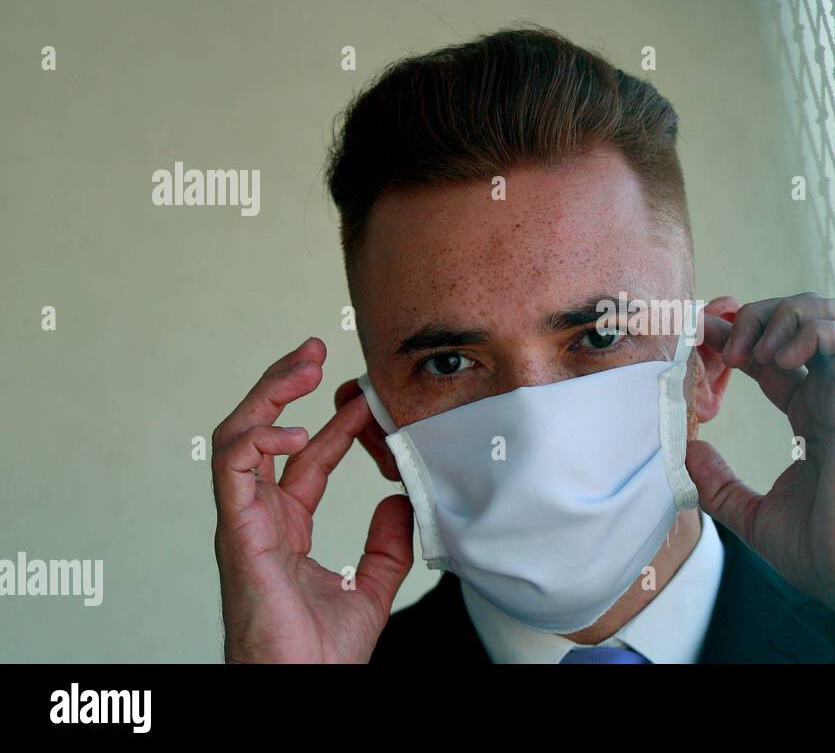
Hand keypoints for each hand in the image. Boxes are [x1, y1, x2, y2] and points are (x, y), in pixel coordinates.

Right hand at [211, 337, 412, 662]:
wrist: (302, 685)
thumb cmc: (321, 651)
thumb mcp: (370, 587)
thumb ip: (386, 545)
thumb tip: (401, 501)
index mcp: (286, 526)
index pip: (307, 458)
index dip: (335, 423)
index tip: (365, 396)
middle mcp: (259, 516)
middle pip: (263, 432)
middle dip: (285, 385)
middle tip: (316, 349)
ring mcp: (243, 520)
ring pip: (238, 435)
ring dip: (269, 393)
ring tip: (305, 364)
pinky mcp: (237, 530)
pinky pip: (233, 467)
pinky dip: (260, 436)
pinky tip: (299, 430)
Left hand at [686, 293, 834, 661]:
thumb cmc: (822, 552)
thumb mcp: (751, 515)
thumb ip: (718, 483)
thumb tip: (687, 451)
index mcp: (813, 416)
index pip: (777, 353)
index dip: (738, 337)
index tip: (702, 336)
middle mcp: (834, 398)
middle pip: (807, 317)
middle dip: (759, 313)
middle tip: (725, 344)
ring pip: (832, 313)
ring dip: (784, 315)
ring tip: (751, 352)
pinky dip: (806, 331)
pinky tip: (775, 360)